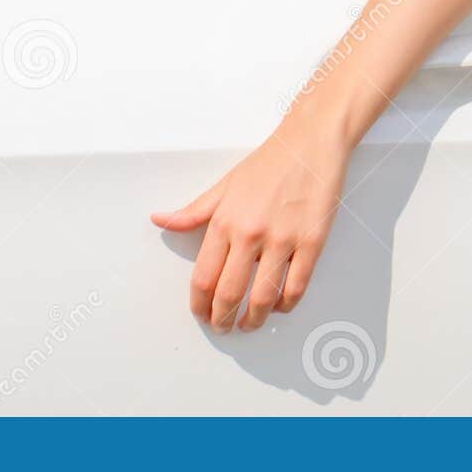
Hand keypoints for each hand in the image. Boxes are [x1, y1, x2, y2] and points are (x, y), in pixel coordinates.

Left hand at [152, 117, 350, 331]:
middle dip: (222, 319)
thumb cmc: (268, 164)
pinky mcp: (312, 243)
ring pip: (264, 298)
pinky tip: (278, 307)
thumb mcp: (224, 186)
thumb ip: (193, 212)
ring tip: (248, 325)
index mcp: (225, 221)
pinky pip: (296, 288)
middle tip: (221, 327)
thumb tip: (160, 220)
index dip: (199, 304)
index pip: (203, 277)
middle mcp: (250, 234)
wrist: (309, 144)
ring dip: (253, 320)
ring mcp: (283, 240)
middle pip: (229, 293)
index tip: (201, 313)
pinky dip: (285, 305)